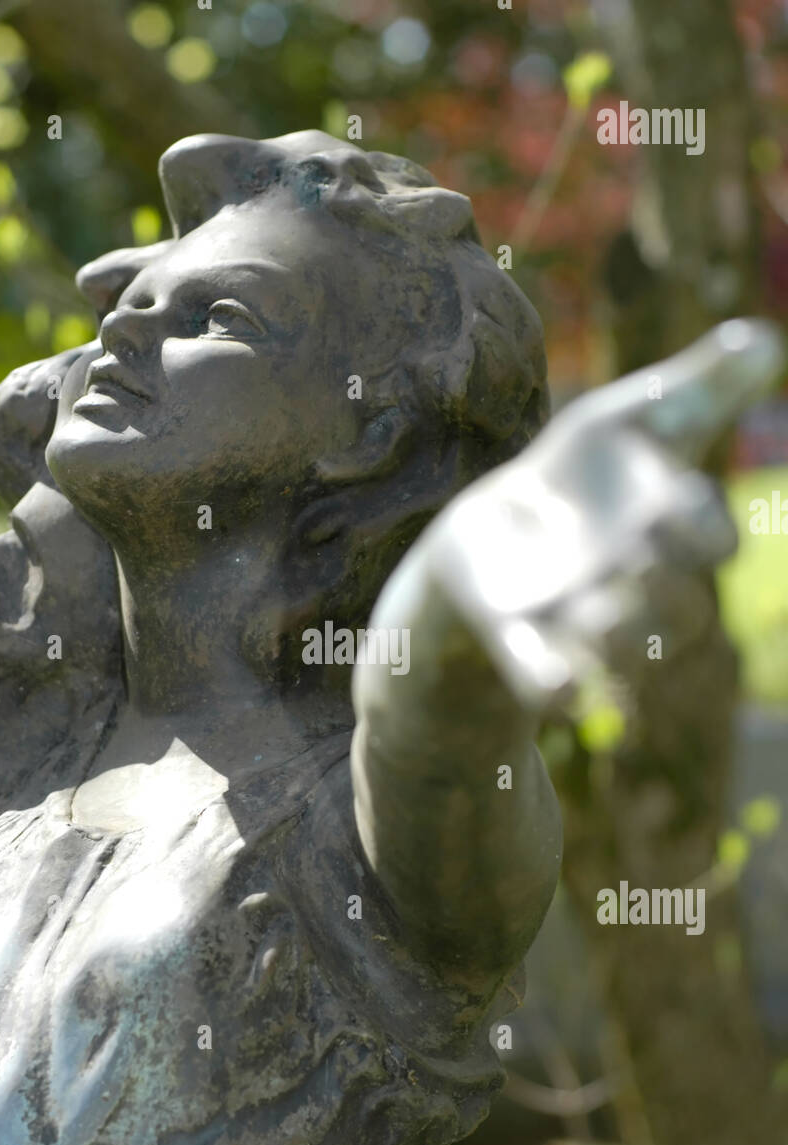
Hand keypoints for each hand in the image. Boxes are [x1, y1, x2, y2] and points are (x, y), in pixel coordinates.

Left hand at [418, 319, 783, 709]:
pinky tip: (563, 691)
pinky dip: (554, 683)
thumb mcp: (631, 419)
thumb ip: (700, 386)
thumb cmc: (586, 475)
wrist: (498, 527)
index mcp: (672, 531)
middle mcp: (638, 588)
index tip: (675, 502)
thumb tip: (762, 337)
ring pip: (619, 648)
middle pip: (676, 606)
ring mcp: (582, 622)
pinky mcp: (523, 642)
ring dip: (614, 634)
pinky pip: (546, 678)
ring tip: (589, 609)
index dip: (703, 527)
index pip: (710, 538)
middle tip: (633, 553)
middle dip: (660, 584)